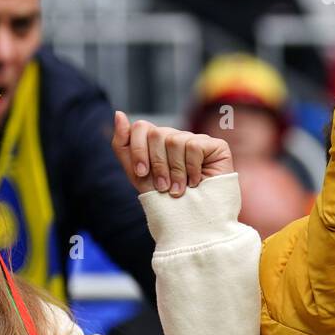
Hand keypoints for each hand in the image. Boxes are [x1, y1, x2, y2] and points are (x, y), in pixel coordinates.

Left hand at [112, 111, 233, 196]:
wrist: (190, 220)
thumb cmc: (163, 199)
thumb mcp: (137, 173)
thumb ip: (123, 144)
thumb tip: (119, 114)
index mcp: (157, 142)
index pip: (141, 127)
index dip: (138, 150)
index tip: (142, 174)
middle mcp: (177, 137)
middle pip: (156, 133)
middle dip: (157, 165)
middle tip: (164, 186)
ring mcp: (196, 140)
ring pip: (174, 140)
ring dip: (175, 172)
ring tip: (179, 189)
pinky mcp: (216, 145)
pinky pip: (193, 146)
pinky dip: (191, 169)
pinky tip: (196, 182)